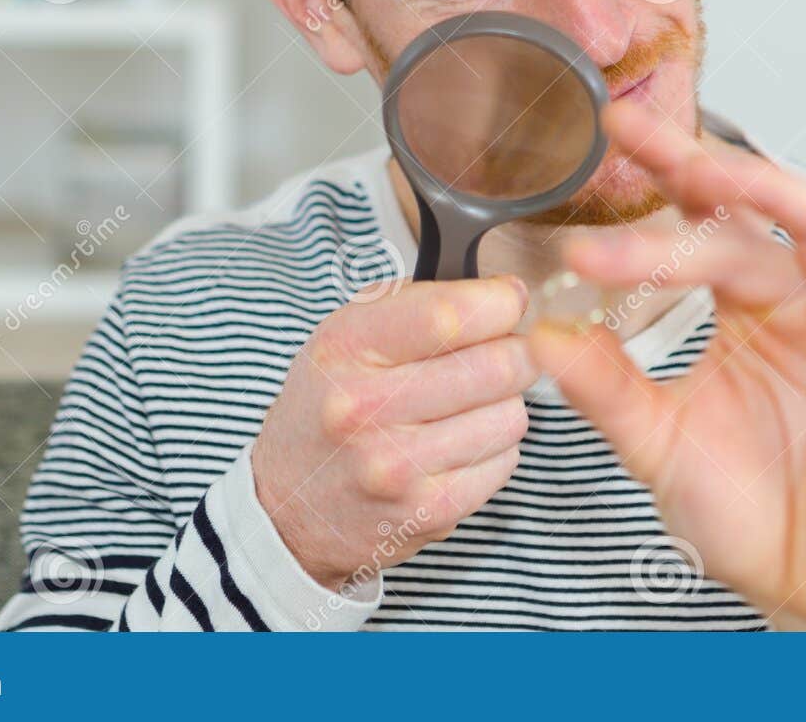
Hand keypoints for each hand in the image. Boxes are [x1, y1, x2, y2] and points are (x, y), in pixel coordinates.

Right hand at [252, 276, 535, 591]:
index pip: (449, 314)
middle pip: (496, 365)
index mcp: (346, 349)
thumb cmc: (329, 406)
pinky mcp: (428, 510)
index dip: (499, 301)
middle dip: (516, 351)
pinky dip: (495, 448)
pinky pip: (505, 461)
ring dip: (504, 403)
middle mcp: (366, 409)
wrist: (289, 504)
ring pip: (510, 415)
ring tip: (469, 405)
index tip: (508, 299)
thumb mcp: (347, 334)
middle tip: (506, 351)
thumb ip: (417, 302)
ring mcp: (397, 467)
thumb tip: (502, 295)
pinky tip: (460, 444)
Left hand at [529, 100, 805, 629]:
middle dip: (704, 170)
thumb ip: (604, 386)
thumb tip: (540, 331)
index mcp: (742, 307)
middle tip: (647, 145)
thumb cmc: (747, 512)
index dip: (664, 170)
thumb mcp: (658, 444)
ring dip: (784, 195)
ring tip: (721, 176)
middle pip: (757, 212)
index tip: (614, 132)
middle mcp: (799, 301)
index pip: (701, 219)